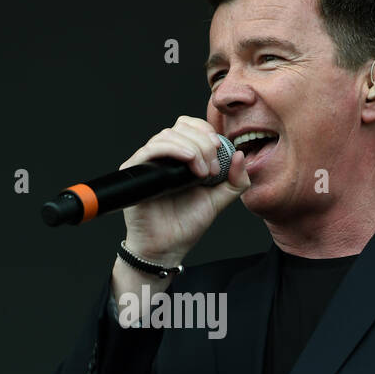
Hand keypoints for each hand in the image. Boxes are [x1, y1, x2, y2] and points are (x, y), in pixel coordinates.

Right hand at [118, 116, 249, 262]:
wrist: (167, 247)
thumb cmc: (188, 224)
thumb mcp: (220, 200)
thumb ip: (236, 180)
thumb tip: (239, 154)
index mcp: (182, 156)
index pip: (191, 126)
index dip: (207, 132)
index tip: (220, 152)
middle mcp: (164, 156)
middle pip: (181, 127)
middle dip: (203, 143)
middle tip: (213, 169)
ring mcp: (148, 162)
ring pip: (167, 135)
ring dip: (192, 147)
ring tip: (203, 172)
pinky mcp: (134, 171)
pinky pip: (150, 149)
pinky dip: (172, 149)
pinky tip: (189, 161)